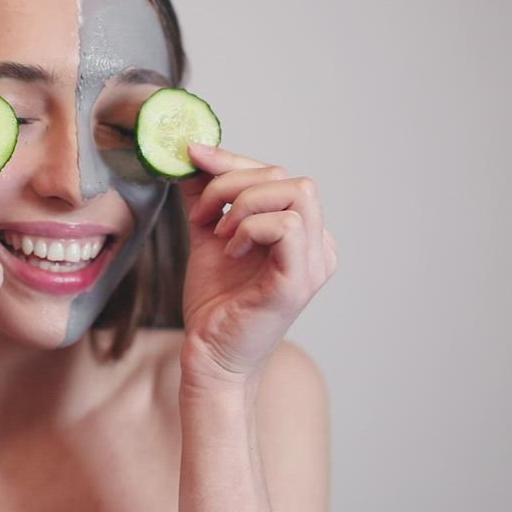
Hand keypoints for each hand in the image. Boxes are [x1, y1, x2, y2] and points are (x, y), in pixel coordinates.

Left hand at [177, 143, 337, 386]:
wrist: (208, 355)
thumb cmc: (216, 303)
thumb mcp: (209, 236)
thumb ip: (207, 198)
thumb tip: (194, 156)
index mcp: (303, 234)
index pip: (279, 176)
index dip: (235, 160)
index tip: (194, 155)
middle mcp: (317, 247)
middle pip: (289, 178)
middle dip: (234, 181)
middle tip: (201, 213)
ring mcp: (313, 265)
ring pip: (296, 193)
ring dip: (244, 204)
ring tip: (218, 234)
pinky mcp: (298, 282)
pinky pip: (286, 226)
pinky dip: (250, 228)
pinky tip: (229, 251)